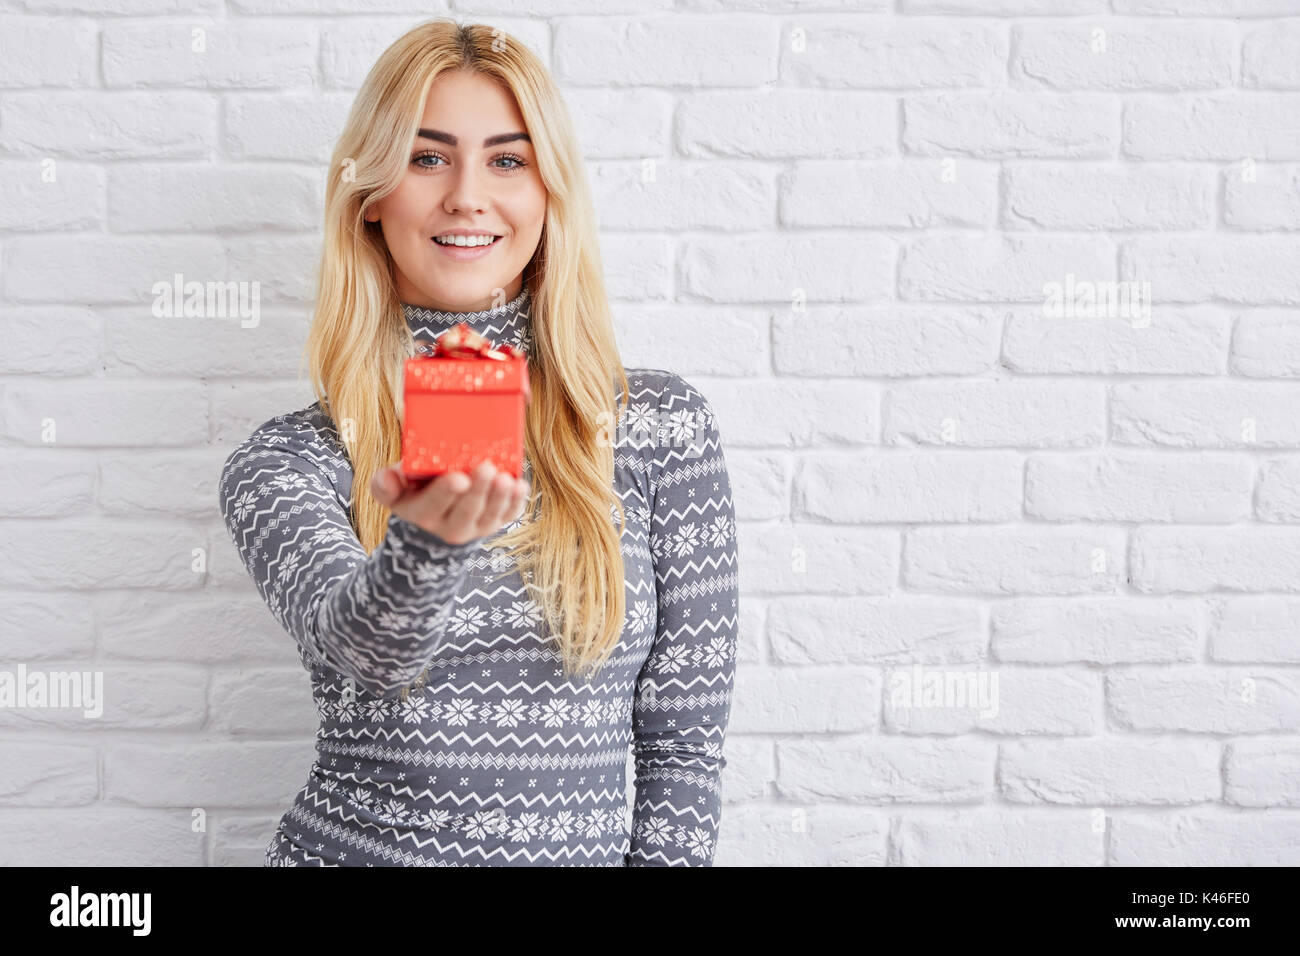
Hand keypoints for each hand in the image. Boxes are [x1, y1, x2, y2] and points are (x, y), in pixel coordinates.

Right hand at [370, 460, 529, 545]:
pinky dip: (514, 502)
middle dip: (478, 490)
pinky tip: (519, 486)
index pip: (432, 505)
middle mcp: (449, 526)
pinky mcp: (495, 523)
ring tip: (506, 479)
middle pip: (466, 511)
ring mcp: (475, 528)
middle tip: (486, 467)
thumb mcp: (395, 490)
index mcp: (422, 514)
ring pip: (489, 516)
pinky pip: (507, 516)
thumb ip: (385, 484)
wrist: (435, 520)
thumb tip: (388, 478)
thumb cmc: (415, 492)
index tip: (458, 478)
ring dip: (499, 497)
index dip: (445, 493)